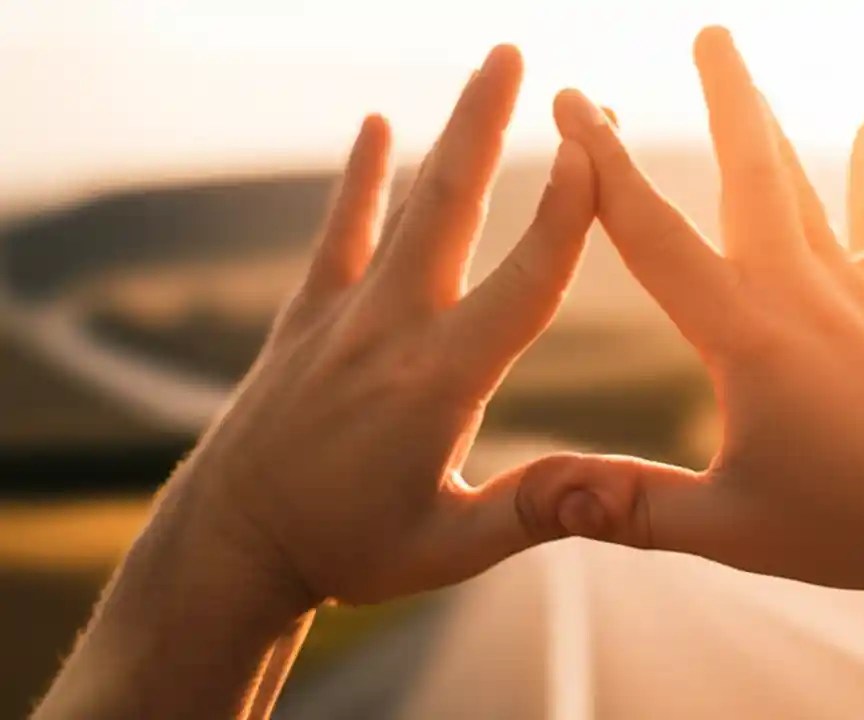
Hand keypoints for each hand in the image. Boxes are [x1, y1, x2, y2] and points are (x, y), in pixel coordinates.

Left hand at [169, 45, 594, 606]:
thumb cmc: (348, 550)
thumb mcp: (450, 549)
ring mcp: (343, 314)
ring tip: (488, 69)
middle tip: (525, 60)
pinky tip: (375, 125)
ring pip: (406, 205)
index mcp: (440, 382)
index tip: (594, 149)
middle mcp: (391, 329)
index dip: (565, 215)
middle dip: (493, 126)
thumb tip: (617, 490)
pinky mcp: (307, 316)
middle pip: (455, 207)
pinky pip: (339, 232)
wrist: (231, 545)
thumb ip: (533, 510)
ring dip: (450, 134)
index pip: (523, 284)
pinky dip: (360, 178)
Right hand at [529, 27, 863, 597]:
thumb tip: (541, 494)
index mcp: (745, 338)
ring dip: (773, 125)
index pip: (653, 234)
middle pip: (751, 172)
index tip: (574, 102)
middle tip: (710, 31)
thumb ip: (629, 505)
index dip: (602, 165)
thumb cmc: (858, 532)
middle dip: (724, 98)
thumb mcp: (728, 528)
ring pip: (808, 187)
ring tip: (745, 70)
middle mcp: (805, 293)